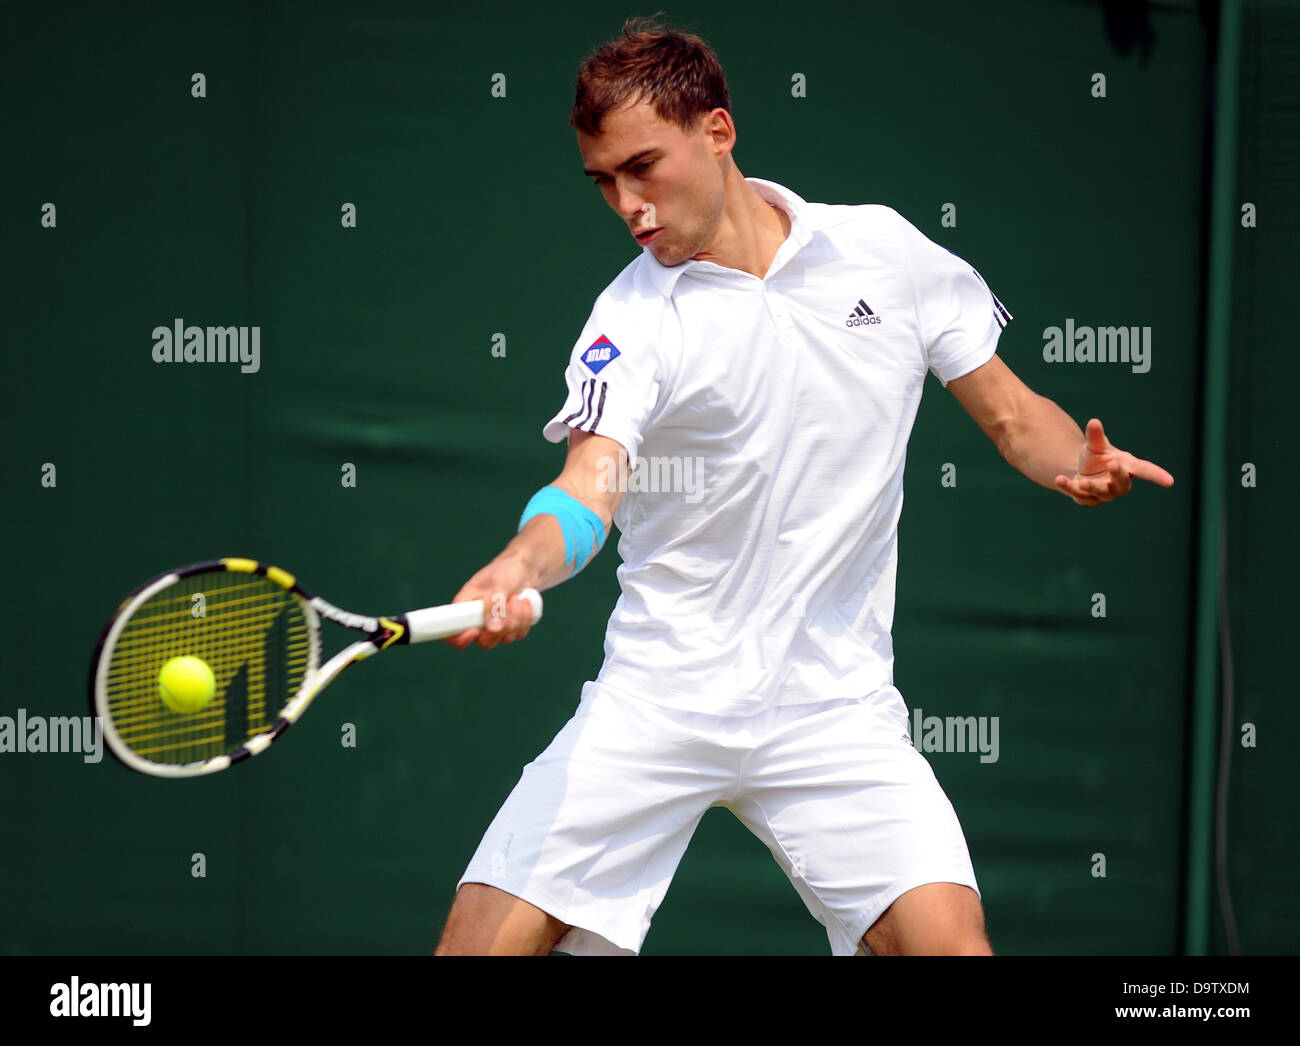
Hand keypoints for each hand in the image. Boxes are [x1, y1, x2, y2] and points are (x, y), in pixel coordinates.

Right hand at [443, 554, 539, 649]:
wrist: (524, 569)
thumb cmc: (505, 571)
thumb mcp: (499, 583)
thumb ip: (494, 605)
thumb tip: (493, 629)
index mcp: (464, 608)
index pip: (451, 632)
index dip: (460, 639)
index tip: (475, 631)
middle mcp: (477, 621)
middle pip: (485, 641)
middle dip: (503, 625)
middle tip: (510, 602)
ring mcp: (494, 627)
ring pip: (505, 638)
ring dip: (517, 617)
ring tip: (517, 597)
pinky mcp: (511, 628)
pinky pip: (519, 634)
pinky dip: (526, 618)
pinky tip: (525, 602)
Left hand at [1054, 418, 1174, 505]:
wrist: (1080, 472)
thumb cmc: (1096, 457)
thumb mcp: (1096, 445)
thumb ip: (1096, 436)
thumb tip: (1094, 422)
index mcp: (1127, 467)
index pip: (1145, 471)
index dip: (1157, 476)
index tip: (1170, 482)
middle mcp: (1118, 483)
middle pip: (1123, 483)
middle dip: (1118, 475)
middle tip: (1113, 464)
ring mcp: (1104, 494)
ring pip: (1100, 492)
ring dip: (1092, 487)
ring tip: (1082, 482)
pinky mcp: (1088, 500)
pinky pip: (1079, 495)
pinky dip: (1068, 487)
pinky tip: (1059, 479)